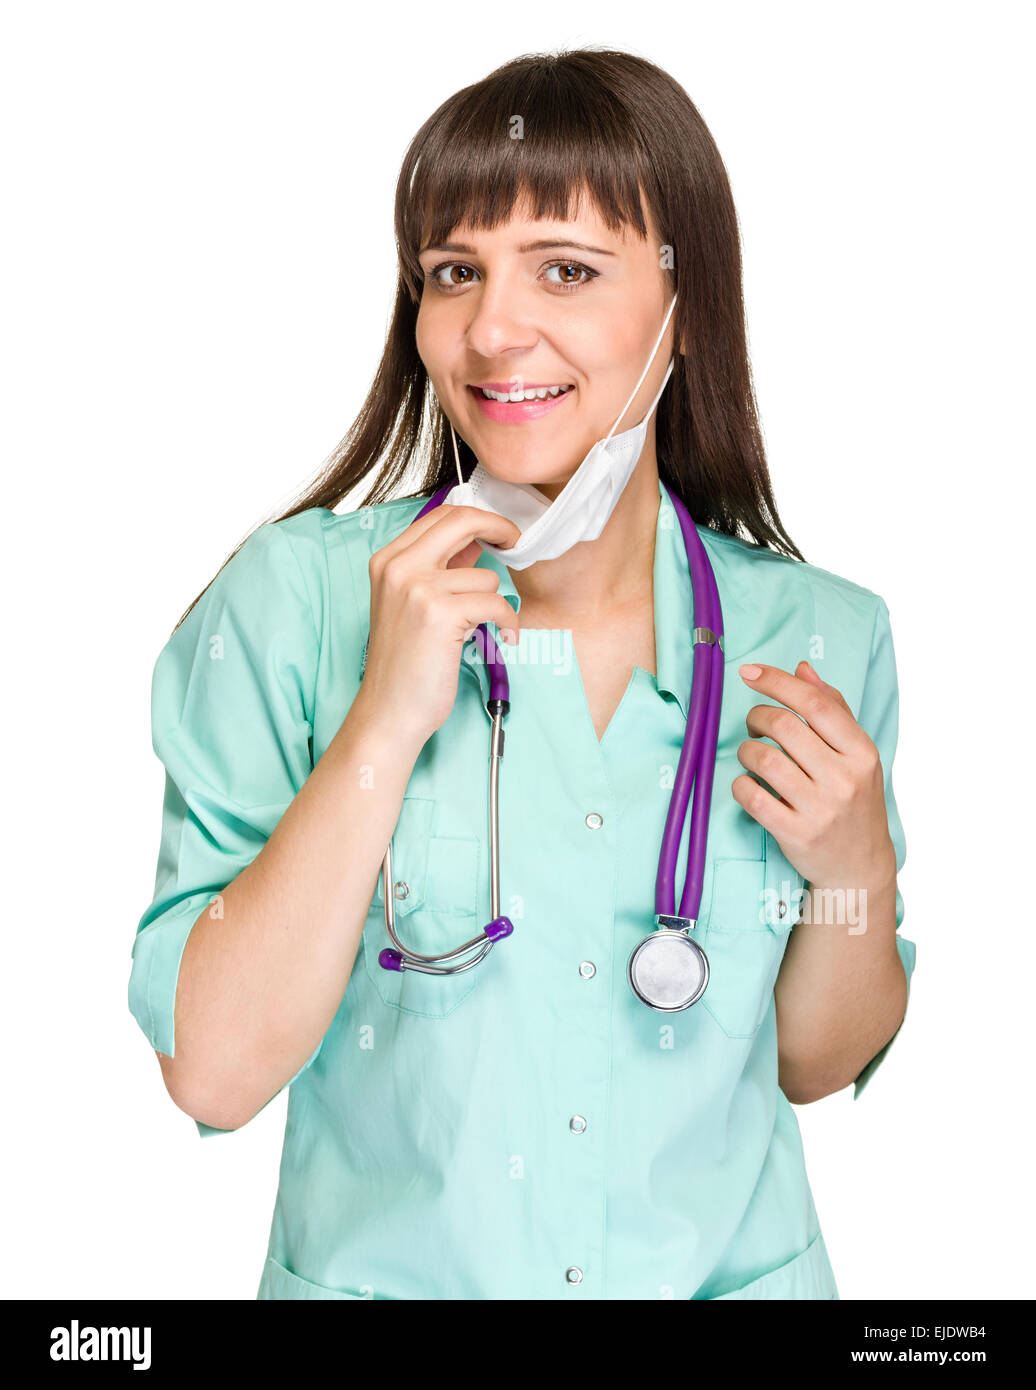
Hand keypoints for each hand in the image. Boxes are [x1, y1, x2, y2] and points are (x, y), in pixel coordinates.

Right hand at [359, 504, 521, 747]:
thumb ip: (439, 568)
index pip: (441, 515)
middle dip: (499, 527)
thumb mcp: (411, 603)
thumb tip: (477, 541)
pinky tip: (503, 637)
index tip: (498, 532)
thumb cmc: (404, 663)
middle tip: (515, 542)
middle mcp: (398, 567)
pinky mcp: (440, 614)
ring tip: (483, 627)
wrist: (390, 710)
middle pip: (462, 521)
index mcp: (387, 560)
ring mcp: (417, 588)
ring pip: (485, 575)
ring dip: (494, 603)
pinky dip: (507, 623)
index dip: (478, 518)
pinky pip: (496, 604)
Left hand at [731, 660, 895, 889]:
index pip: (815, 703)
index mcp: (862, 752)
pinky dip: (740, 784)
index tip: (749, 672)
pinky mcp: (796, 834)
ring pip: (763, 759)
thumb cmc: (854, 801)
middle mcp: (844, 779)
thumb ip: (833, 710)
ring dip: (745, 750)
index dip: (776, 681)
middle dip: (756, 716)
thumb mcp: (857, 755)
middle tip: (753, 725)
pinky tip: (747, 783)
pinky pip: (751, 796)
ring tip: (751, 755)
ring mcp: (820, 809)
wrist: (859, 867)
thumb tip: (802, 669)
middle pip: (784, 726)